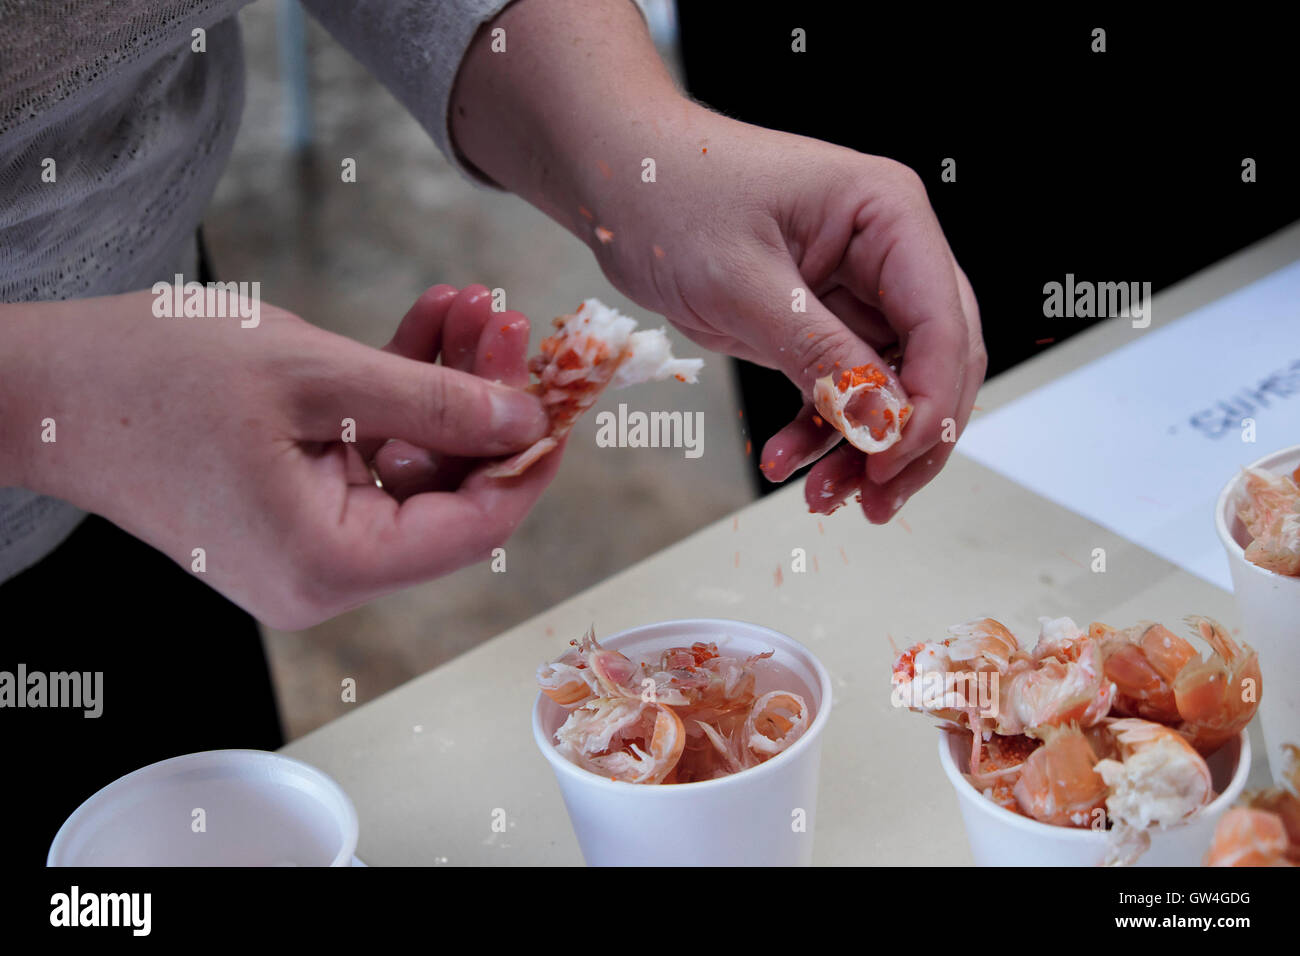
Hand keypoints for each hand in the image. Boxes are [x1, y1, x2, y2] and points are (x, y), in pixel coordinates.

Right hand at [3, 286, 557, 628]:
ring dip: (445, 386)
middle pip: (449, 493)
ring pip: (415, 466)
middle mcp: (326, 573)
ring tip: (471, 305)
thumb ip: (432, 404)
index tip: (561, 395)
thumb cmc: (156, 375)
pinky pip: (371, 455)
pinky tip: (428, 325)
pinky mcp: (293, 510)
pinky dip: (398, 395)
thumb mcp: (314, 375)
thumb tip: (523, 421)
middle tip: (508, 320)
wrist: (46, 385)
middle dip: (484, 401)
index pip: (475, 526)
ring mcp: (308, 545)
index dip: (529, 459)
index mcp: (332, 563)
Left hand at [451, 0, 983, 522]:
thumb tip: (884, 422)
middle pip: (936, 360)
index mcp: (887, 214)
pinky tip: (788, 461)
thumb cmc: (670, 196)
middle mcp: (886, 249)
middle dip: (908, 437)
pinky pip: (841, 386)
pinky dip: (821, 429)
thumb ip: (818, 353)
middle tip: (875, 499)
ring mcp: (856, 286)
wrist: (617, 181)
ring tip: (825, 497)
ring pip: (890, 386)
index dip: (928, 403)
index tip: (891, 461)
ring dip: (863, 445)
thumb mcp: (741, 282)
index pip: (942, 323)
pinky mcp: (821, 318)